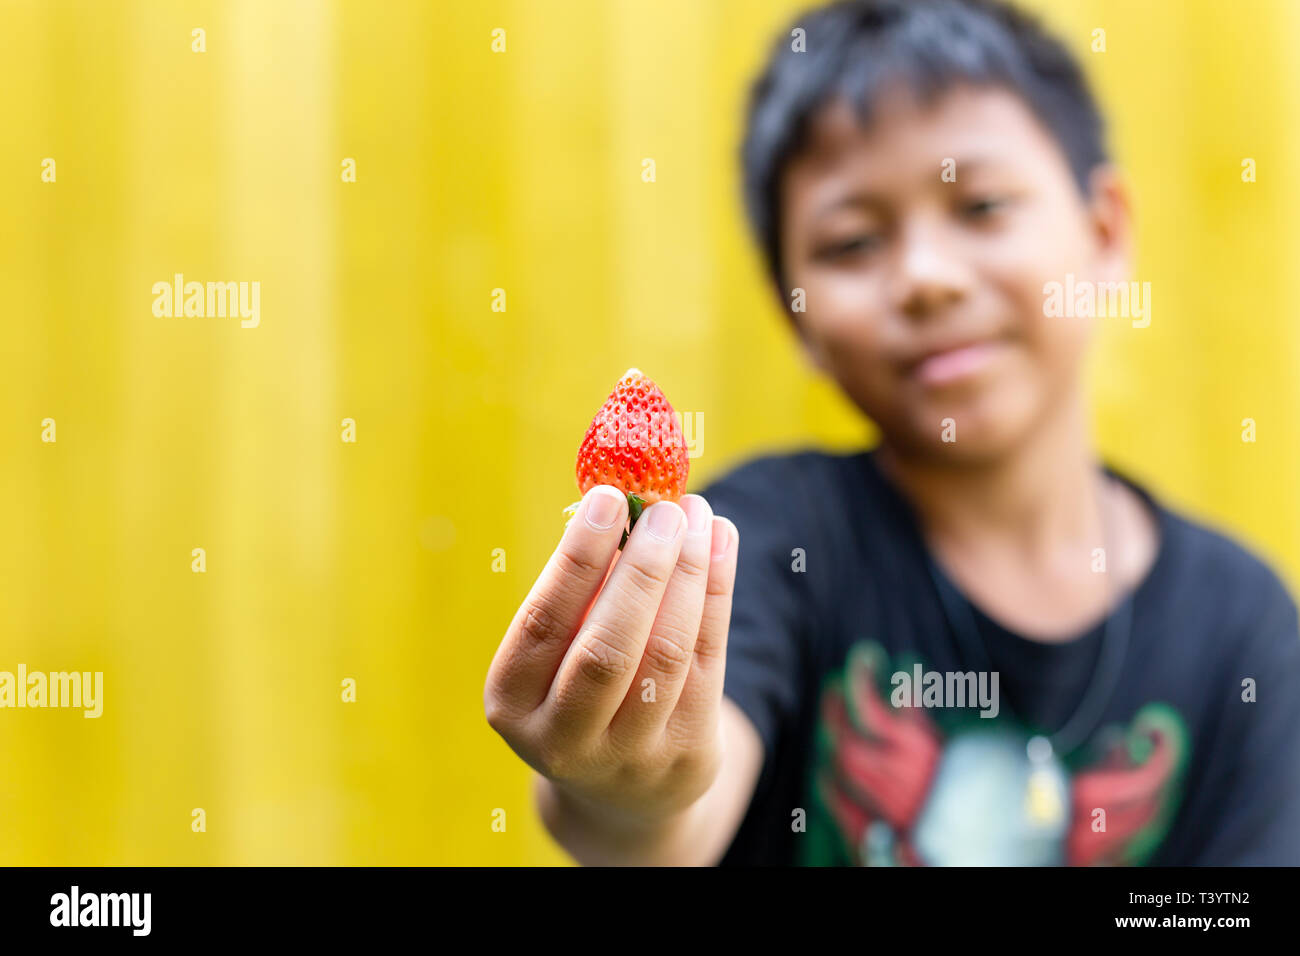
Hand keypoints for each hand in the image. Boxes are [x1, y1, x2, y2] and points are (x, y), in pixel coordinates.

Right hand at [485, 485, 738, 823]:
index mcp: (513, 703)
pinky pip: (710, 659)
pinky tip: (720, 542)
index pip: (543, 622)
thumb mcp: (557, 651)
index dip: (577, 558)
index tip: (607, 497)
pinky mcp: (687, 753)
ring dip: (688, 573)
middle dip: (642, 569)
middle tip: (665, 508)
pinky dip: (717, 592)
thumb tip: (624, 500)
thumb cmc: (579, 685)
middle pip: (608, 648)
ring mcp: (631, 755)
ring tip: (697, 514)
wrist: (622, 789)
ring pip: (668, 653)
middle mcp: (565, 738)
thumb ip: (582, 588)